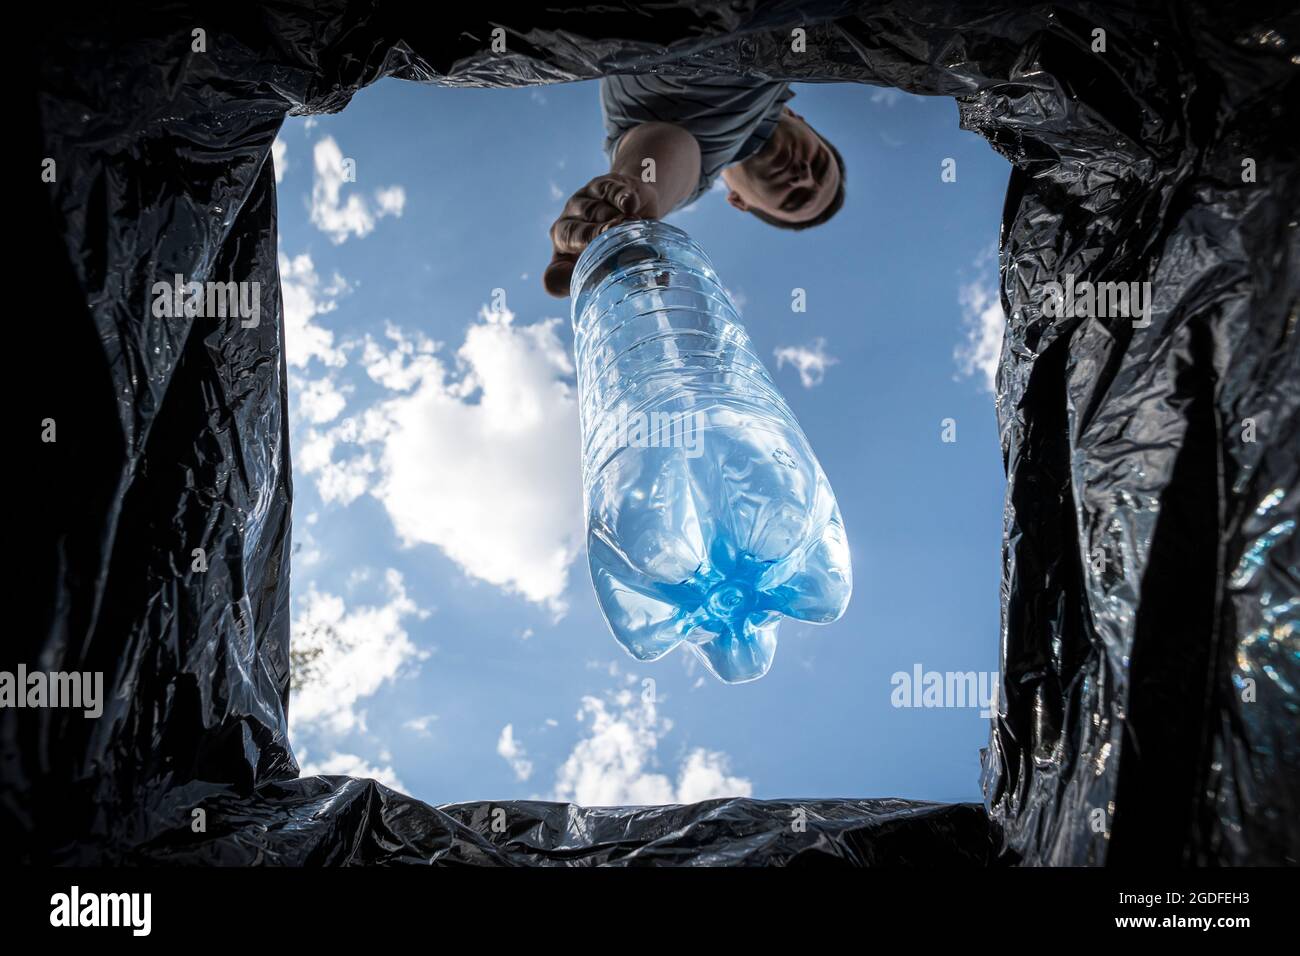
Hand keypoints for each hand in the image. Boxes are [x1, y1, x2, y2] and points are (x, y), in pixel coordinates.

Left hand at [543, 173, 648, 296]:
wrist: (633, 205)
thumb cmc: (625, 245)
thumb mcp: (627, 262)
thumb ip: (639, 273)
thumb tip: (664, 281)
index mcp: (567, 260)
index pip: (554, 276)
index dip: (562, 281)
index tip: (582, 282)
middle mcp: (566, 231)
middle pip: (570, 236)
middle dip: (591, 239)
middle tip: (611, 242)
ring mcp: (579, 205)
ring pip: (593, 212)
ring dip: (613, 219)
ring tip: (633, 225)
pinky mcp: (599, 185)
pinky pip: (607, 190)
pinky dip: (619, 197)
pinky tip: (630, 204)